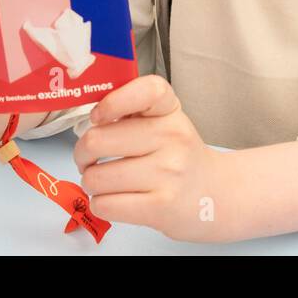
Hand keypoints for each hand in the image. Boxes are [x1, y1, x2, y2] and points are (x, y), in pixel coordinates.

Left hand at [75, 75, 223, 241]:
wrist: (214, 194)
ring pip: (96, 177)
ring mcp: (167, 173)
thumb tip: (87, 119)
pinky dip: (100, 204)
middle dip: (82, 153)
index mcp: (170, 110)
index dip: (113, 101)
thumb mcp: (165, 122)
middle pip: (98, 140)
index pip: (146, 90)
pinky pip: (104, 205)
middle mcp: (172, 137)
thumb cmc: (178, 157)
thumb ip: (131, 112)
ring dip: (90, 182)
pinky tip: (114, 199)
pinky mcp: (160, 207)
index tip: (98, 115)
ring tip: (104, 181)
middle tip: (89, 158)